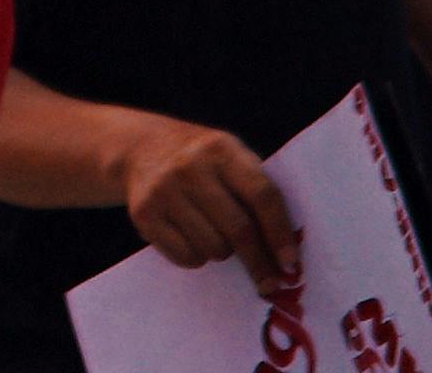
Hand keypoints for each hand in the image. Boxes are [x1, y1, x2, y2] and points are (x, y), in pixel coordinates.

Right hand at [114, 113, 296, 283]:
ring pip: (213, 248)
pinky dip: (196, 257)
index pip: (261, 195)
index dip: (279, 233)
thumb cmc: (202, 162)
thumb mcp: (229, 158)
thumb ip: (256, 192)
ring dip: (222, 252)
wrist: (140, 147)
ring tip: (214, 235)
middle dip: (259, 262)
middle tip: (270, 283)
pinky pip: (185, 256)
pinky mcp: (144, 213)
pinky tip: (191, 237)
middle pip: (239, 229)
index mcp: (221, 150)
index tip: (291, 265)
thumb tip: (285, 254)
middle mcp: (190, 167)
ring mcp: (163, 189)